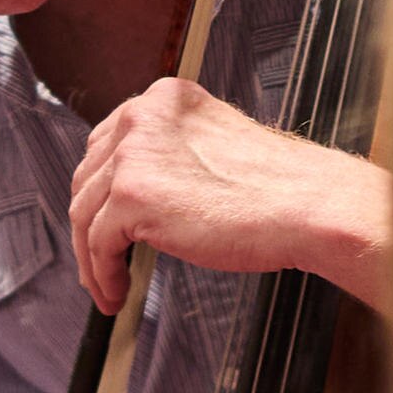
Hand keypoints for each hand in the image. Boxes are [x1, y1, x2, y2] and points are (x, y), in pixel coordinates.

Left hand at [70, 81, 392, 312]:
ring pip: (85, 213)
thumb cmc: (277, 188)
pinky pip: (98, 244)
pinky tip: (117, 292)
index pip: (107, 143)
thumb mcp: (213, 148)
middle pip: (88, 178)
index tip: (103, 220)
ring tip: (108, 287)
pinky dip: (103, 274)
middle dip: (90, 226)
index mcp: (164, 100)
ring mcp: (134, 154)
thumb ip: (174, 155)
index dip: (101, 189)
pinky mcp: (133, 196)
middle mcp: (142, 117)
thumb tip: (142, 196)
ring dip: (91, 258)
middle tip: (101, 261)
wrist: (307, 205)